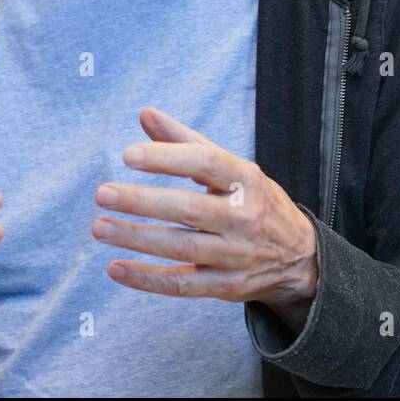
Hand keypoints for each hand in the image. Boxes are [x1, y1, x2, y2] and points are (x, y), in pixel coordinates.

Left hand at [92, 107, 319, 333]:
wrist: (299, 257)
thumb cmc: (253, 200)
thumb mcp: (231, 167)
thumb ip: (186, 141)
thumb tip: (145, 113)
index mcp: (246, 180)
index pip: (206, 163)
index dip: (167, 158)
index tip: (127, 155)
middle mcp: (244, 217)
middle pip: (189, 208)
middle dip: (143, 201)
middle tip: (103, 194)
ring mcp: (236, 255)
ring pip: (181, 247)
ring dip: (137, 238)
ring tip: (100, 227)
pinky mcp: (226, 286)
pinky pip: (182, 285)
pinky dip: (147, 279)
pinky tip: (115, 268)